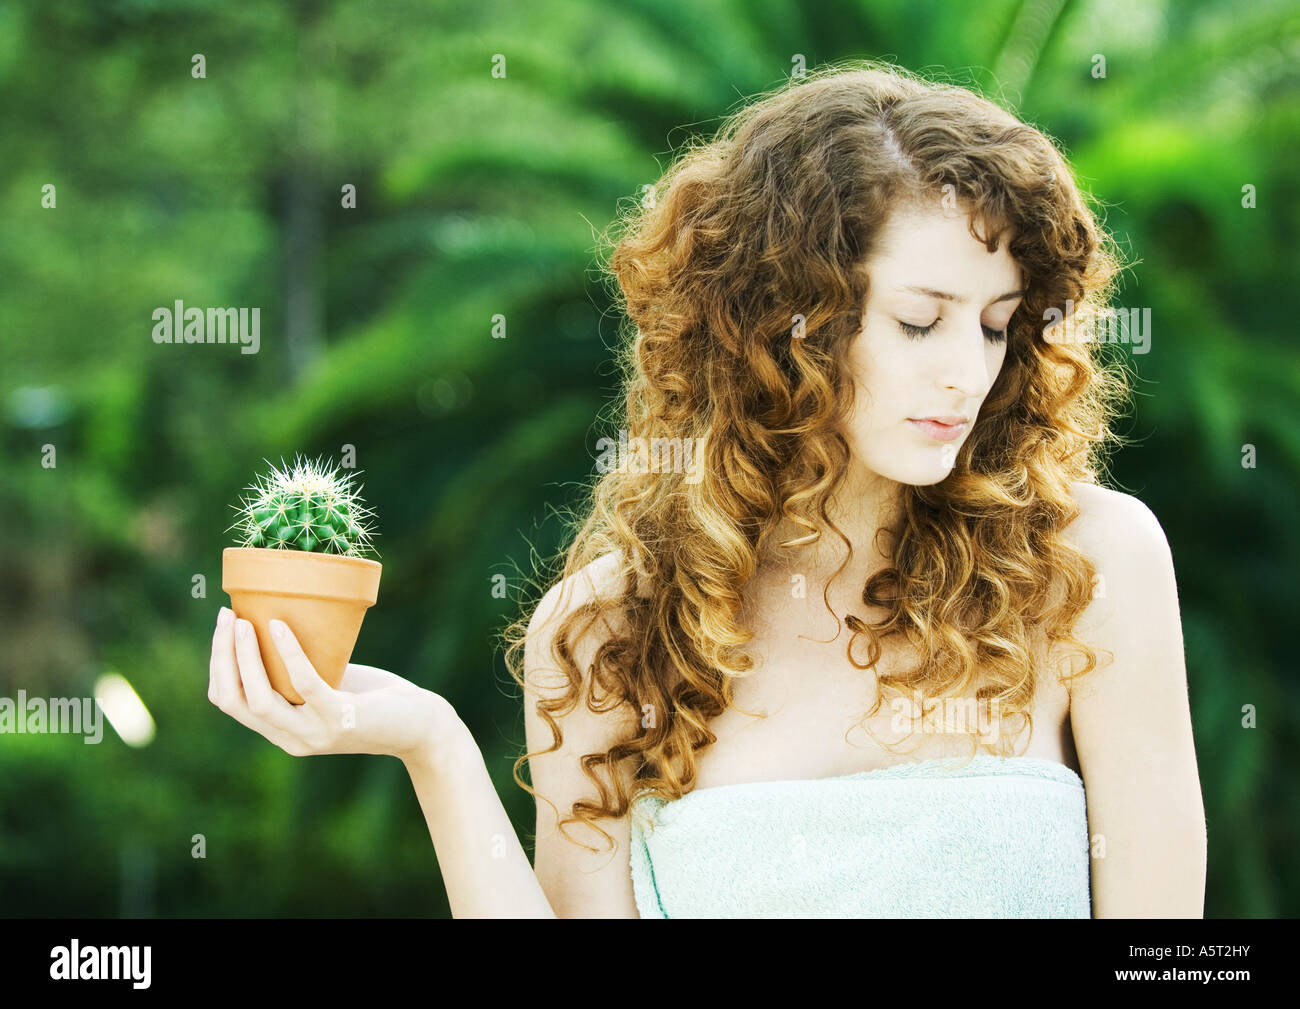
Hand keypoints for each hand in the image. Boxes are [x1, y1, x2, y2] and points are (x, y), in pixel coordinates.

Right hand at [208, 605, 459, 764]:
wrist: (422, 725)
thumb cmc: (375, 698)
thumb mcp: (330, 682)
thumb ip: (301, 668)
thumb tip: (276, 618)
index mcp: (282, 731)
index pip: (229, 702)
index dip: (218, 665)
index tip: (224, 626)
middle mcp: (291, 739)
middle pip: (234, 700)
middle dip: (222, 656)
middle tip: (225, 616)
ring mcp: (314, 734)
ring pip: (258, 699)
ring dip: (244, 657)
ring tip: (243, 621)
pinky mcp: (340, 720)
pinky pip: (304, 685)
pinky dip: (288, 654)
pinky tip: (279, 627)